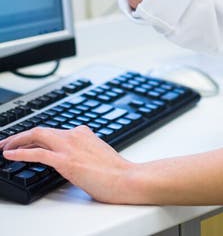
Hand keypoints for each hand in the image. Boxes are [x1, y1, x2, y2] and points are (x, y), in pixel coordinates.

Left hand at [0, 126, 137, 203]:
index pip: (54, 131)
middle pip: (41, 130)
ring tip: (4, 147)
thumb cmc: (115, 172)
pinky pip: (37, 153)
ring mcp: (70, 146)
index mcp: (83, 133)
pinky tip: (10, 154)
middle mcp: (75, 135)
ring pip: (37, 136)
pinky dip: (21, 152)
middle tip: (7, 142)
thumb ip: (83, 152)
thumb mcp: (97, 155)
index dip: (36, 137)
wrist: (125, 178)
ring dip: (17, 140)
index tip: (26, 141)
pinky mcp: (66, 160)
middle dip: (21, 135)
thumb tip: (73, 160)